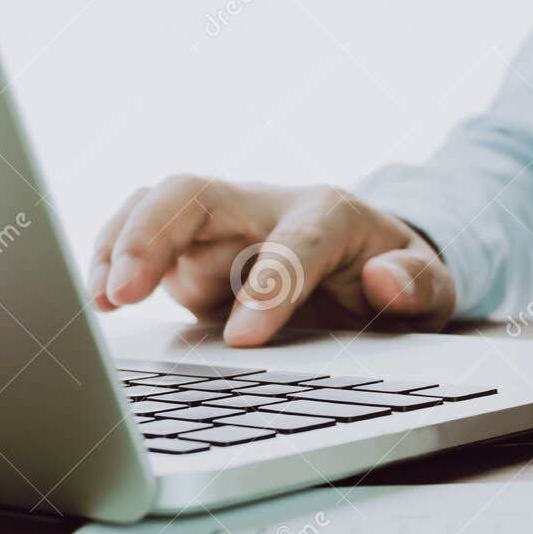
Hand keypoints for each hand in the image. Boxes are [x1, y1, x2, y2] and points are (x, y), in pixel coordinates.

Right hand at [88, 178, 456, 346]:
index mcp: (332, 215)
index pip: (294, 242)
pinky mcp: (196, 248)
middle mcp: (269, 206)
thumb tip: (385, 279)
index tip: (244, 339)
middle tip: (127, 292)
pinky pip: (142, 234)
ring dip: (122, 243)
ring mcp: (225, 225)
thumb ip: (417, 285)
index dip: (268, 286)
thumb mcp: (433, 291)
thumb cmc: (399, 277)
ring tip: (102, 298)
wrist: (377, 263)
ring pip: (158, 205)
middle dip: (157, 235)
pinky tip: (99, 299)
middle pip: (200, 194)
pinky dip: (113, 258)